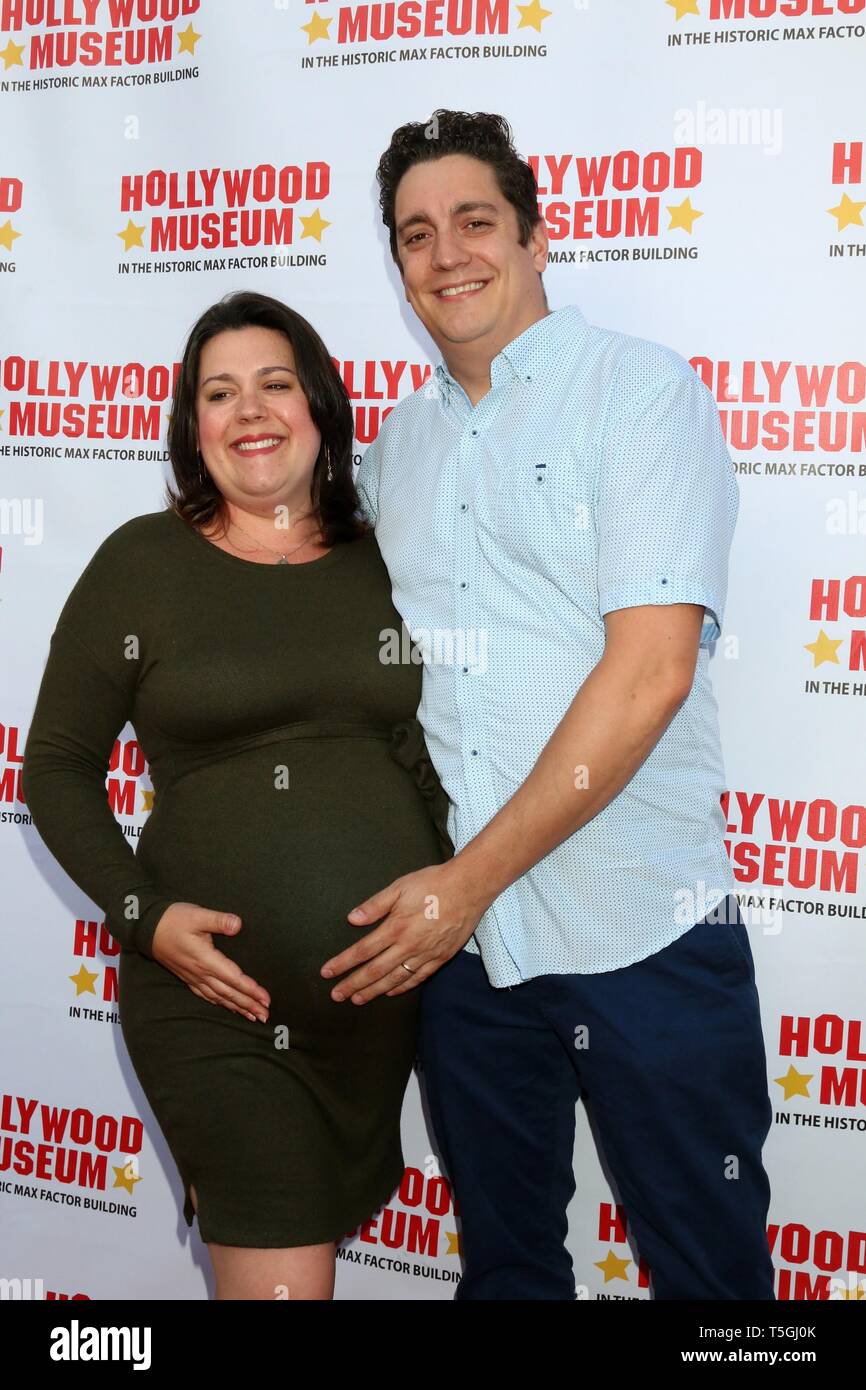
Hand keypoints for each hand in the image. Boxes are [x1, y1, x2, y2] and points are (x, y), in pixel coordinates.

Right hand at [151, 903, 270, 1021]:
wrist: (146, 928)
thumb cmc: (173, 919)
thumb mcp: (197, 914)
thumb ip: (219, 920)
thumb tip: (238, 925)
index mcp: (206, 959)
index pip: (234, 978)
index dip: (251, 990)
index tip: (266, 999)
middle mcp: (200, 972)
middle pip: (229, 993)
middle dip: (249, 1005)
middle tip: (265, 1016)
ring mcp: (193, 977)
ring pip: (219, 997)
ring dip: (237, 1007)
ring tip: (253, 1016)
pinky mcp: (187, 976)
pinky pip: (207, 995)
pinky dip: (220, 1003)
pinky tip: (227, 1007)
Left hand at [321, 861, 489, 1004]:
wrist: (470, 887)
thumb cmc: (433, 883)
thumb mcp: (400, 887)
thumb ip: (375, 905)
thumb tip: (352, 919)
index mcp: (396, 927)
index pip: (363, 951)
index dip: (343, 963)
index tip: (327, 973)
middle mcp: (409, 945)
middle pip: (376, 970)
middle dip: (354, 984)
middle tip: (336, 995)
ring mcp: (426, 954)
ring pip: (395, 979)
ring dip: (374, 991)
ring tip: (358, 999)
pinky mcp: (441, 957)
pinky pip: (418, 978)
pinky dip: (402, 987)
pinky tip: (391, 992)